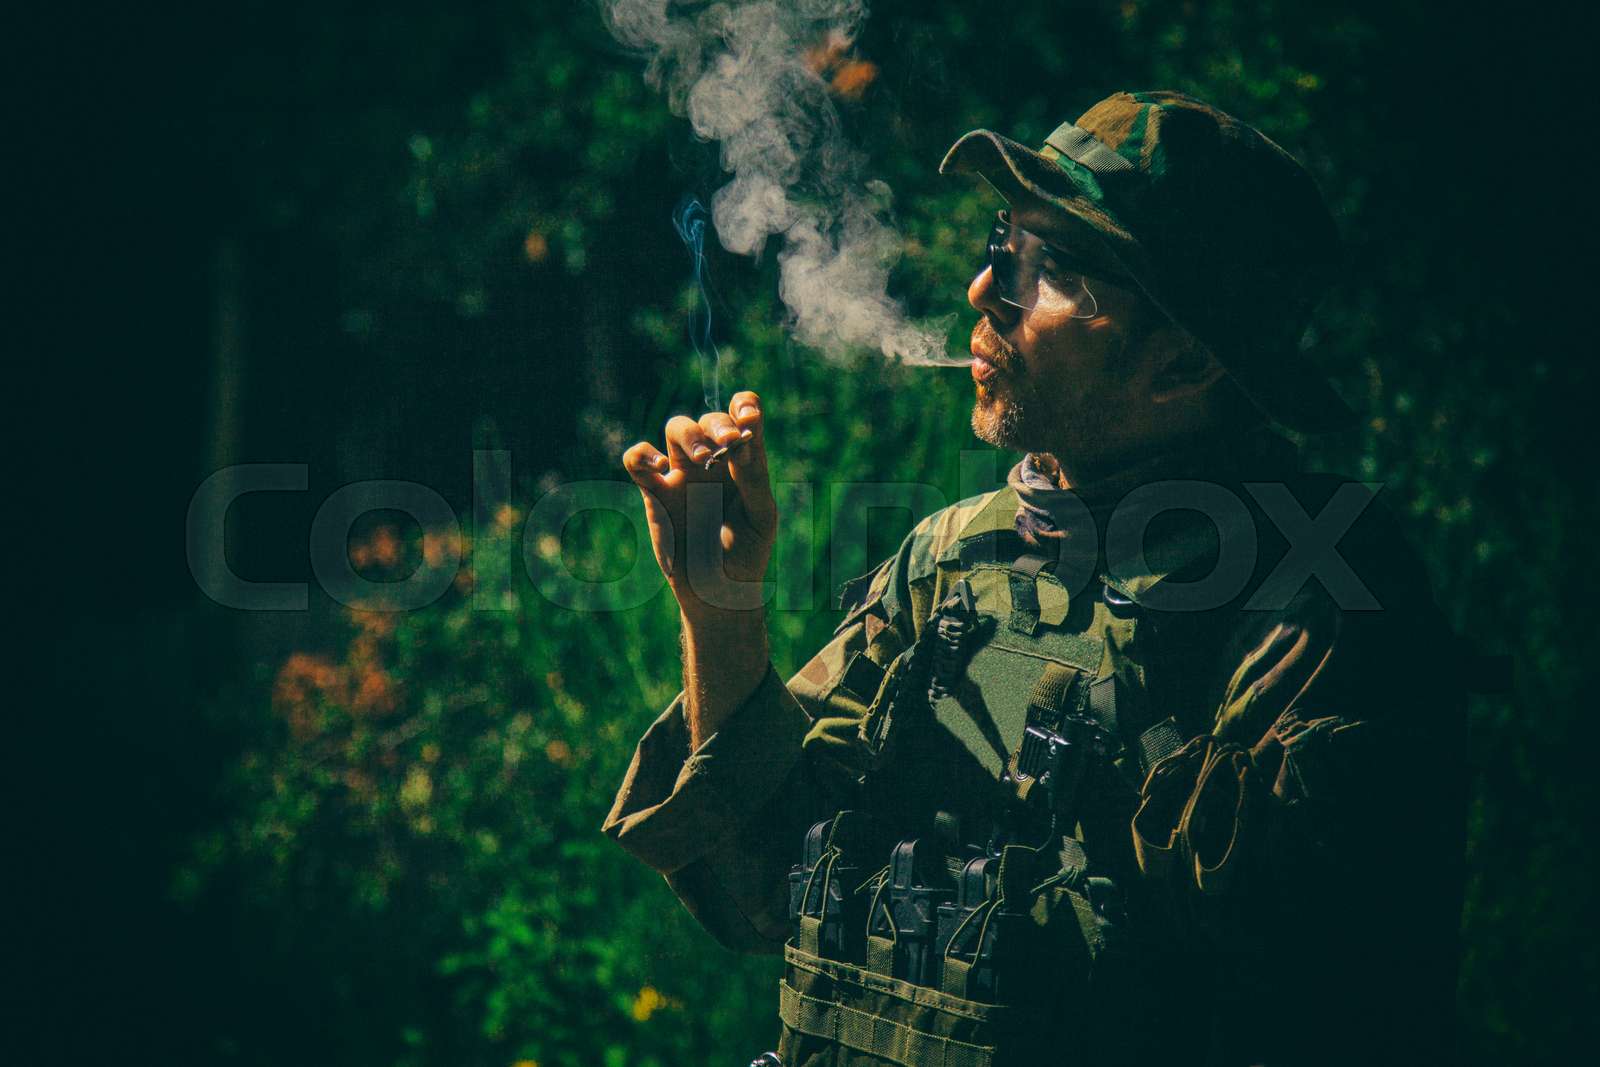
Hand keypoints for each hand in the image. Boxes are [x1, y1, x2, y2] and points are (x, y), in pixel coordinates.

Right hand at [621, 390, 776, 621]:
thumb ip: (754, 476)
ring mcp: (682, 475)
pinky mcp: (655, 495)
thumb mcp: (761, 515)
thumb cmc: (747, 552)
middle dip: (718, 425)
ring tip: (704, 458)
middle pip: (708, 419)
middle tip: (729, 443)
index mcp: (743, 461)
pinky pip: (636, 462)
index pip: (742, 414)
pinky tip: (657, 467)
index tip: (747, 417)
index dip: (744, 405)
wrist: (720, 592)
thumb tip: (741, 440)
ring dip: (689, 434)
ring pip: (675, 429)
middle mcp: (713, 462)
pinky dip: (641, 455)